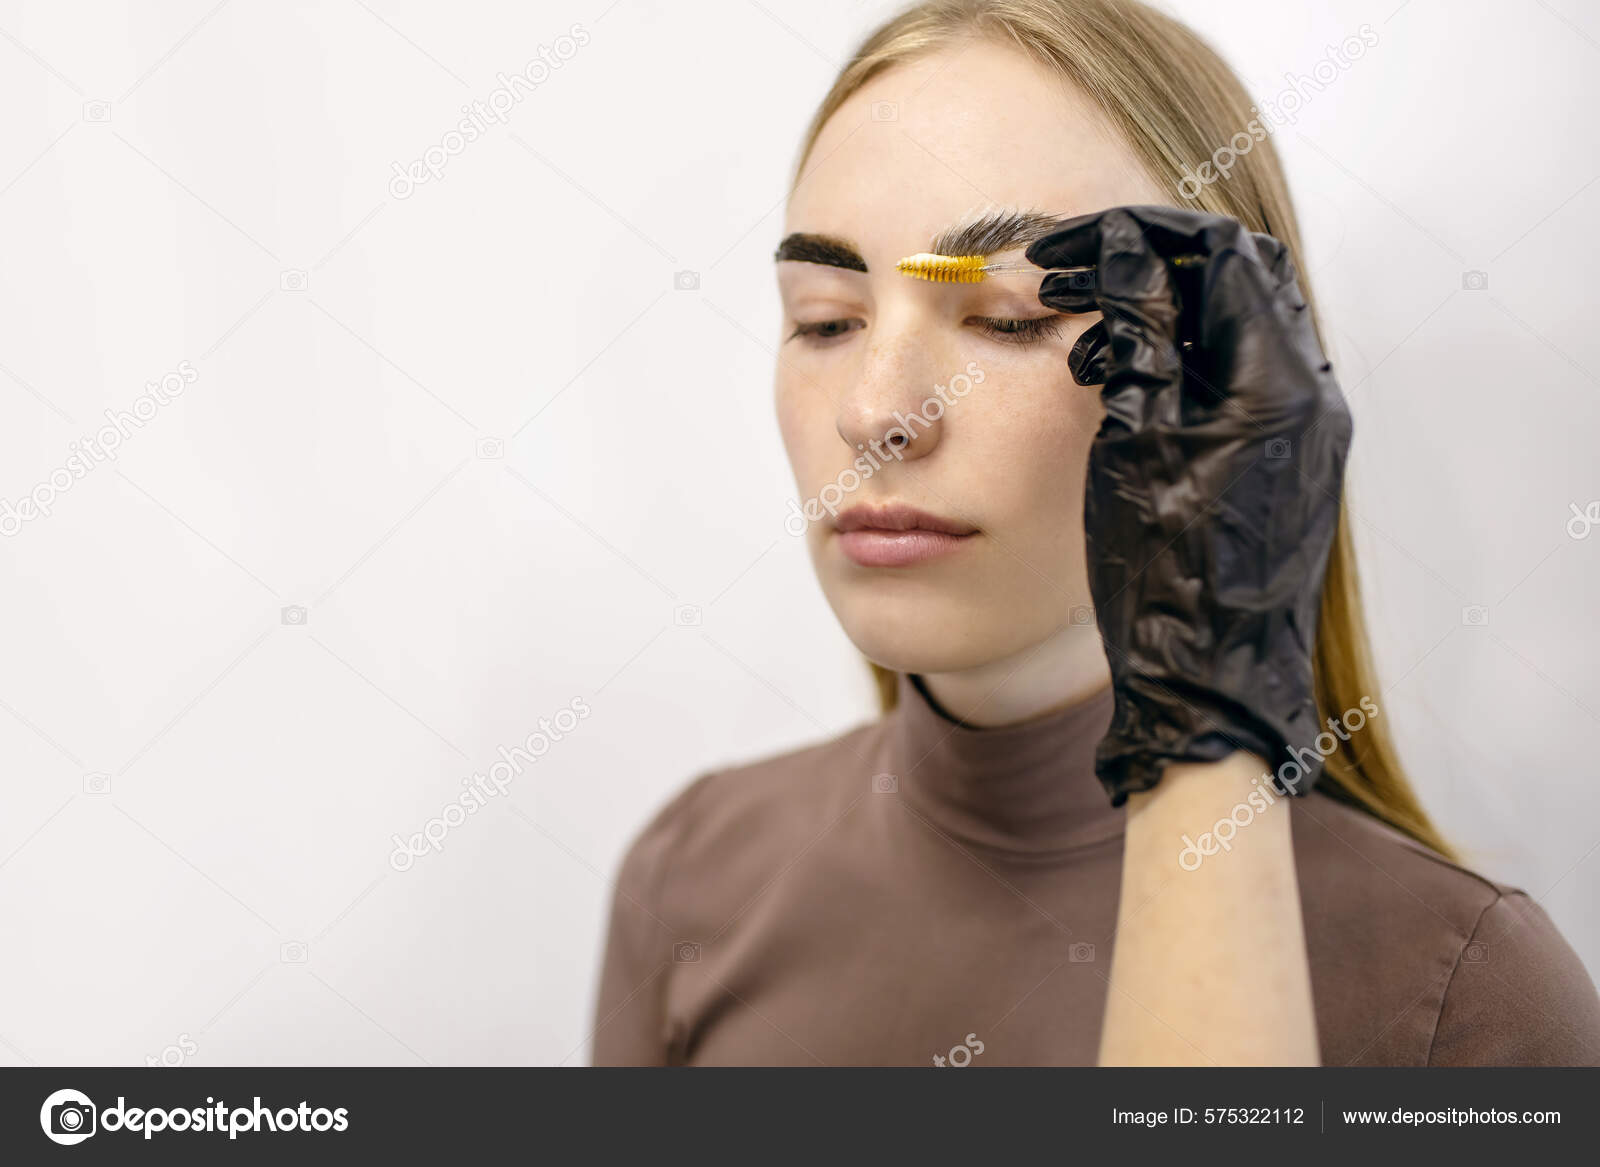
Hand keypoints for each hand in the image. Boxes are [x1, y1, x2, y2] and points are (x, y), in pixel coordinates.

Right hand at [1027, 205, 1352, 804]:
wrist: (1207, 686)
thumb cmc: (1168, 577)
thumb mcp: (1138, 441)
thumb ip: (1141, 335)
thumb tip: (1127, 250)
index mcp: (1278, 382)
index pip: (1220, 252)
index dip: (1140, 233)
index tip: (1067, 246)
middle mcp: (1307, 396)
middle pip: (1236, 280)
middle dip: (1148, 264)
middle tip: (1066, 278)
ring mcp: (1301, 431)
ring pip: (1233, 328)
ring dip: (1157, 313)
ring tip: (1077, 341)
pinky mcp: (1282, 461)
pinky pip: (1235, 378)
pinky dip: (1177, 362)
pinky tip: (1114, 385)